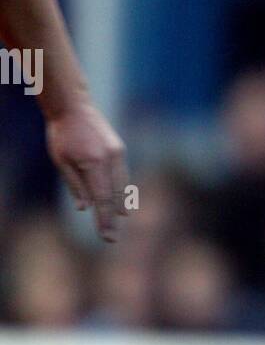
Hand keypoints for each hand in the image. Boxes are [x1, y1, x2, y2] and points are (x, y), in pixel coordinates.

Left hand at [45, 99, 128, 241]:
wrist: (73, 107)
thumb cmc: (62, 134)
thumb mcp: (61, 161)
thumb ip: (75, 185)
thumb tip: (85, 208)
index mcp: (94, 163)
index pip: (102, 198)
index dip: (105, 220)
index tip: (107, 236)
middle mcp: (111, 159)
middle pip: (116, 196)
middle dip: (113, 218)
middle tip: (112, 238)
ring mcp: (118, 153)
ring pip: (123, 186)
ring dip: (121, 205)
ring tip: (120, 222)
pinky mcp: (119, 149)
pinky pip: (122, 175)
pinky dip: (121, 190)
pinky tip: (120, 200)